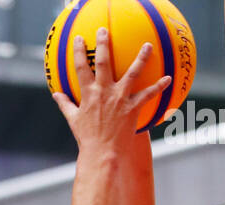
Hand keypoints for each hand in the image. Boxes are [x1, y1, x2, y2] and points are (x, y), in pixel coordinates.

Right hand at [52, 29, 170, 151]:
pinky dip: (159, 87)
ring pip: (132, 73)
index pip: (81, 68)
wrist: (102, 154)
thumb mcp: (73, 120)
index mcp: (88, 94)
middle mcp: (104, 92)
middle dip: (103, 44)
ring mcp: (119, 99)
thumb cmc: (87, 139)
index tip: (78, 39)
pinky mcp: (132, 108)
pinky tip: (169, 78)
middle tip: (104, 30)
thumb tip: (55, 95)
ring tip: (148, 46)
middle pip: (104, 62)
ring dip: (141, 58)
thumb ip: (65, 105)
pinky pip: (148, 95)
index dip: (78, 52)